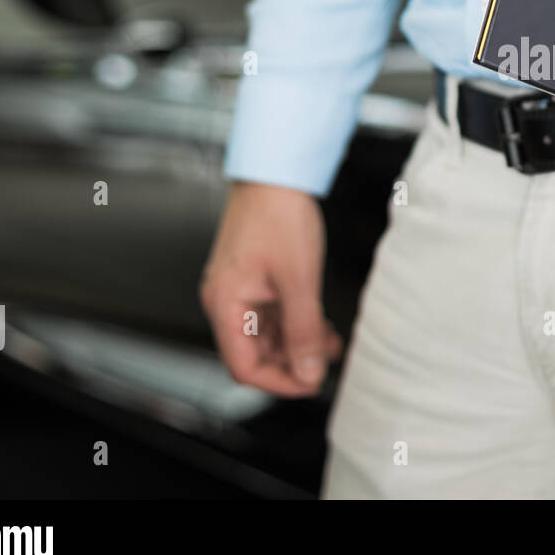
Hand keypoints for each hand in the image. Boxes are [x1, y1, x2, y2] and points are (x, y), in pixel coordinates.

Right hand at [200, 181, 342, 395]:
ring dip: (298, 344)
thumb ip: (304, 329)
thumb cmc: (277, 213)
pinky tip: (322, 327)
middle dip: (292, 363)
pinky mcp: (255, 278)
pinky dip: (297, 324)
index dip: (278, 382)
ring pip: (267, 335)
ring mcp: (240, 289)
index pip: (243, 367)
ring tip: (329, 346)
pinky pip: (273, 314)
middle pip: (254, 353)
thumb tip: (309, 370)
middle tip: (324, 366)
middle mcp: (226, 299)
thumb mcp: (298, 279)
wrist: (276, 172)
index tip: (310, 383)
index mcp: (225, 303)